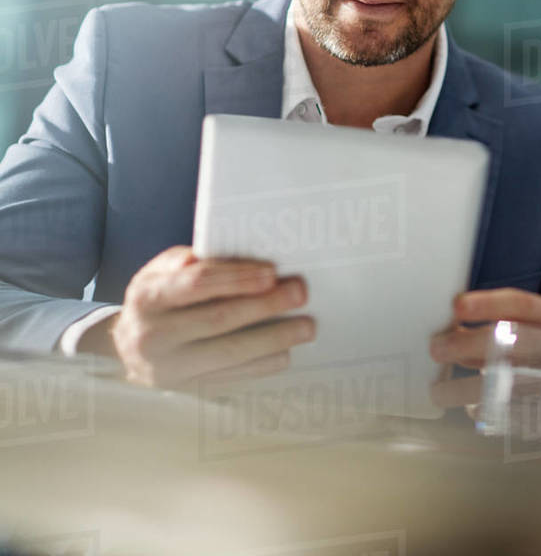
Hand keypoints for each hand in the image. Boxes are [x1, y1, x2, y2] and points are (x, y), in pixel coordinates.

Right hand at [78, 246, 314, 387]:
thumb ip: (188, 261)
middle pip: (218, 318)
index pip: (196, 283)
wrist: (125, 351)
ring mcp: (169, 368)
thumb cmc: (157, 301)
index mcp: (147, 298)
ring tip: (306, 326)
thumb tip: (229, 259)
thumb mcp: (159, 273)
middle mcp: (153, 335)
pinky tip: (286, 351)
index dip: (236, 277)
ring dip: (273, 338)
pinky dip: (262, 365)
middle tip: (300, 293)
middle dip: (265, 305)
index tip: (272, 272)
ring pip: (228, 352)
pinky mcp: (186, 389)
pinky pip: (231, 377)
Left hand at [429, 289, 540, 410]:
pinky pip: (513, 412)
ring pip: (509, 382)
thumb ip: (497, 326)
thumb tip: (450, 332)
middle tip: (437, 349)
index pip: (522, 304)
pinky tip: (471, 408)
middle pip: (514, 341)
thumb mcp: (533, 328)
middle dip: (470, 345)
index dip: (488, 303)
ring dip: (466, 388)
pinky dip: (487, 410)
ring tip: (438, 392)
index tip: (456, 305)